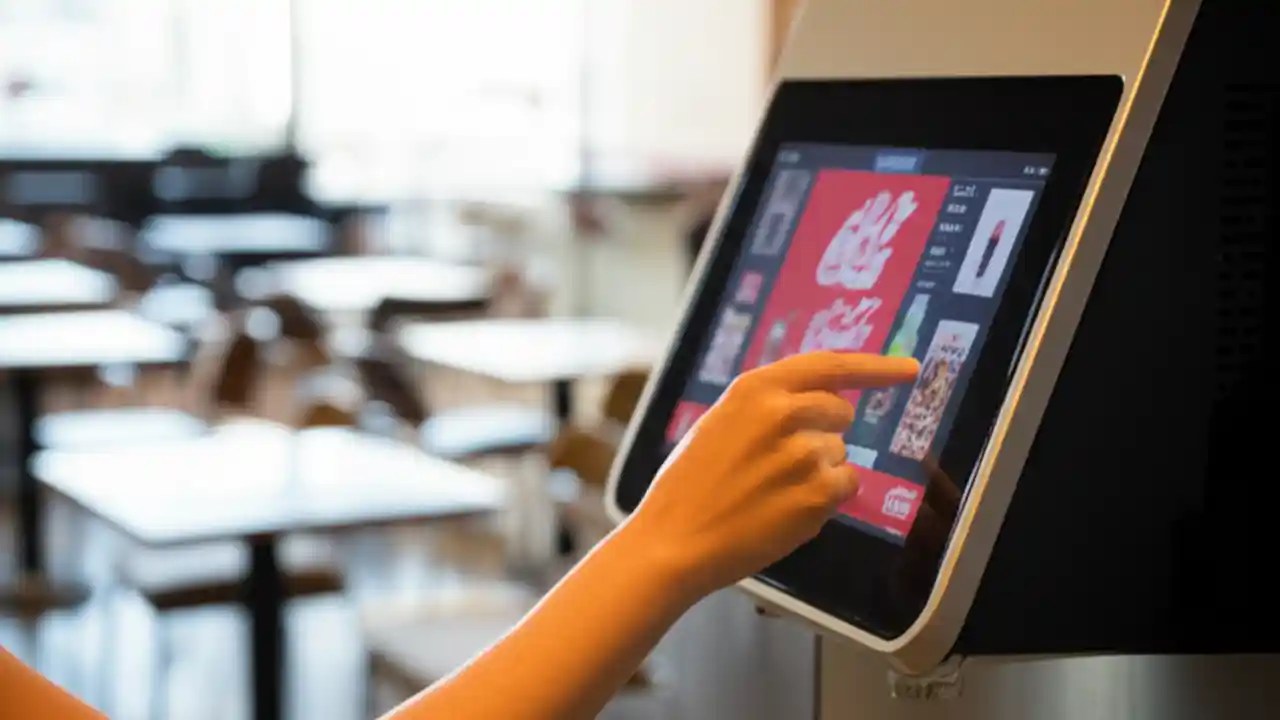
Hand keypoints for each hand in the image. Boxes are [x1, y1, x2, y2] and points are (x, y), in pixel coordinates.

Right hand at [623, 351, 919, 596]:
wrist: (673, 541)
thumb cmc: (689, 485)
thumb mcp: (720, 423)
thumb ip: (767, 406)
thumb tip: (823, 400)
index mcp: (755, 388)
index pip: (830, 365)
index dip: (876, 366)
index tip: (909, 368)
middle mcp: (784, 413)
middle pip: (841, 412)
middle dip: (825, 431)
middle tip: (784, 460)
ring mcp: (804, 454)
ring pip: (840, 454)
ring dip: (819, 470)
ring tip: (771, 491)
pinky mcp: (817, 495)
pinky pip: (845, 486)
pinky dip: (824, 499)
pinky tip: (785, 510)